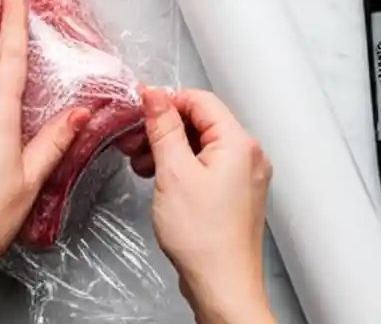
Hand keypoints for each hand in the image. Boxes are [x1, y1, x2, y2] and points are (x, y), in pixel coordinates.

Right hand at [117, 87, 274, 323]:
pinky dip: (180, 166)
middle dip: (162, 128)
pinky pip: (205, 166)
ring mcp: (242, 176)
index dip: (166, 101)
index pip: (200, 100)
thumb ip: (163, 128)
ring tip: (141, 164)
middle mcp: (247, 156)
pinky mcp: (233, 194)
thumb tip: (154, 95)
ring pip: (200, 145)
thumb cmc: (204, 238)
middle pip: (200, 122)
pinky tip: (158, 178)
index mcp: (238, 143)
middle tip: (133, 140)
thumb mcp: (173, 172)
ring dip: (167, 148)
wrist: (222, 285)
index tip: (139, 109)